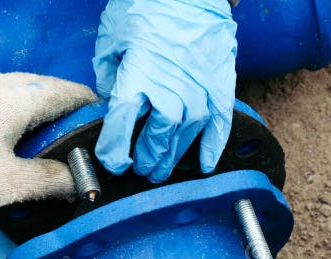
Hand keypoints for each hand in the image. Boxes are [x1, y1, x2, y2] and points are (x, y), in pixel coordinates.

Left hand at [0, 69, 95, 219]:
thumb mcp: (10, 185)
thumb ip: (51, 179)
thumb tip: (79, 179)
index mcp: (11, 98)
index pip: (62, 91)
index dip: (85, 103)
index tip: (100, 114)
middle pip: (37, 85)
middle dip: (59, 104)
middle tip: (72, 128)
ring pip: (11, 87)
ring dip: (30, 104)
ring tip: (39, 131)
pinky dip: (4, 105)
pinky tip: (3, 128)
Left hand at [93, 0, 236, 182]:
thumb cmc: (145, 6)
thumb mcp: (112, 36)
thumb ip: (109, 73)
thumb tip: (110, 99)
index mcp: (138, 75)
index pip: (121, 125)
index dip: (115, 151)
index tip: (114, 163)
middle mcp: (170, 88)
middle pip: (157, 137)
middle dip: (147, 159)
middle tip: (142, 169)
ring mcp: (199, 89)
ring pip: (185, 135)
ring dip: (173, 157)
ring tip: (162, 170)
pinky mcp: (220, 85)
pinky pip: (219, 125)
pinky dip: (212, 147)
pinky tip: (204, 165)